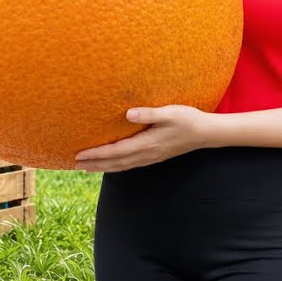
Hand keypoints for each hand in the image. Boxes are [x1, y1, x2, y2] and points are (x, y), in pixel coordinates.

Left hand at [73, 105, 211, 172]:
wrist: (207, 133)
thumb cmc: (188, 119)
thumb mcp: (169, 113)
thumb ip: (149, 113)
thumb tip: (128, 113)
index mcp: (147, 144)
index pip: (116, 151)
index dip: (96, 154)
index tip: (79, 155)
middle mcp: (147, 154)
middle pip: (115, 162)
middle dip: (94, 163)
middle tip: (74, 164)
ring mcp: (151, 157)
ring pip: (122, 165)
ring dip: (103, 167)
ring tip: (86, 167)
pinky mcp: (155, 156)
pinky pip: (130, 164)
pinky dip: (116, 166)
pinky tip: (110, 164)